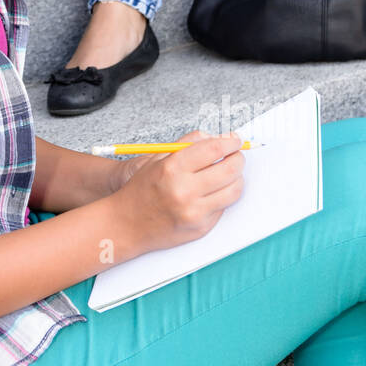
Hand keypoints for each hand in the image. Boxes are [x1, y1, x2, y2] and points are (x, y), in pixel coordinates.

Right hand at [113, 131, 245, 252]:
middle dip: (239, 159)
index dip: (230, 142)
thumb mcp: (158, 158)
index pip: (214, 149)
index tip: (235, 141)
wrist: (126, 224)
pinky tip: (213, 192)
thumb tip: (217, 137)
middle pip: (230, 169)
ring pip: (234, 191)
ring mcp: (194, 212)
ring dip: (237, 179)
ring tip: (229, 174)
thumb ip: (188, 143)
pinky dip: (223, 197)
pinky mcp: (201, 228)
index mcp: (173, 168)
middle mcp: (185, 190)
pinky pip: (224, 208)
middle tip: (237, 156)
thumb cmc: (141, 189)